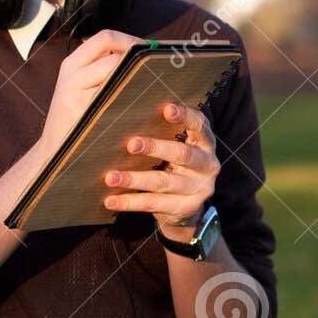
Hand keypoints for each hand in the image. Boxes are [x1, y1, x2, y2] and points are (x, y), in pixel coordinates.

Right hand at [38, 29, 145, 155]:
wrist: (53, 153)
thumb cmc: (75, 119)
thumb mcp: (78, 87)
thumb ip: (100, 69)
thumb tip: (141, 52)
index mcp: (71, 65)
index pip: (104, 38)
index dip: (130, 40)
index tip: (147, 51)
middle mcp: (71, 77)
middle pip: (113, 53)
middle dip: (139, 57)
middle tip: (156, 67)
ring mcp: (76, 97)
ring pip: (117, 75)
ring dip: (139, 77)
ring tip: (153, 85)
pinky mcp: (85, 115)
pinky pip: (117, 99)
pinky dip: (134, 99)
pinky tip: (144, 105)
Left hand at [102, 101, 219, 240]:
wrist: (186, 208)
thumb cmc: (173, 166)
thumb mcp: (174, 147)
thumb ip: (161, 131)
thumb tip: (124, 112)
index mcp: (205, 143)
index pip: (199, 125)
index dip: (185, 116)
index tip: (166, 109)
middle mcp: (207, 164)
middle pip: (182, 154)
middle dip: (155, 148)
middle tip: (131, 144)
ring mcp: (199, 188)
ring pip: (163, 181)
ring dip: (134, 179)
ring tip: (111, 177)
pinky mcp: (186, 208)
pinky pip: (153, 203)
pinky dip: (130, 202)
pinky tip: (111, 200)